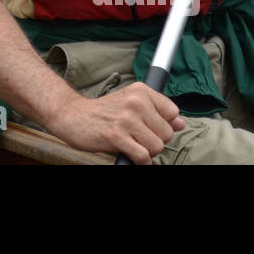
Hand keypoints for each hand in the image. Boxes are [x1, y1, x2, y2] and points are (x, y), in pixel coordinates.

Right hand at [46, 83, 185, 164]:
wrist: (72, 115)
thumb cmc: (103, 112)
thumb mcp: (130, 104)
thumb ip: (157, 112)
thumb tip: (181, 123)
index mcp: (140, 91)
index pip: (173, 112)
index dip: (163, 124)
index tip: (150, 127)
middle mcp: (135, 102)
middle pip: (167, 133)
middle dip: (155, 140)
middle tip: (138, 138)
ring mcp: (126, 119)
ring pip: (157, 146)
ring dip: (147, 152)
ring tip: (133, 145)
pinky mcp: (116, 136)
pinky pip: (143, 156)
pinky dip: (141, 161)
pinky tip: (131, 156)